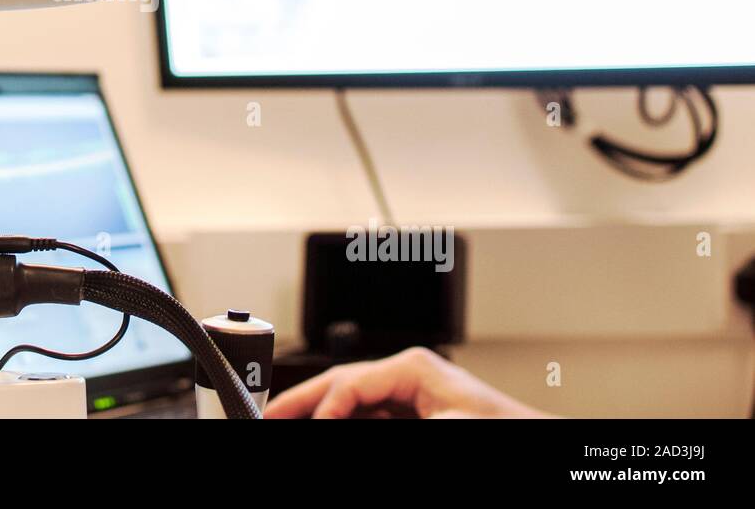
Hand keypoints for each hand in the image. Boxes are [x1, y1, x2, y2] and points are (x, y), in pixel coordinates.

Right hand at [263, 346, 548, 418]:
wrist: (541, 445)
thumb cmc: (507, 430)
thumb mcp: (443, 424)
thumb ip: (379, 419)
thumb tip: (334, 418)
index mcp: (415, 365)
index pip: (347, 382)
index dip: (317, 408)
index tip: (298, 428)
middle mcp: (412, 374)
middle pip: (341, 384)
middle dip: (303, 401)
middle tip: (268, 416)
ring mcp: (415, 395)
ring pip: (352, 401)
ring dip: (321, 413)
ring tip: (288, 422)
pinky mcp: (420, 415)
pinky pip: (371, 415)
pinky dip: (346, 422)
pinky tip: (327, 427)